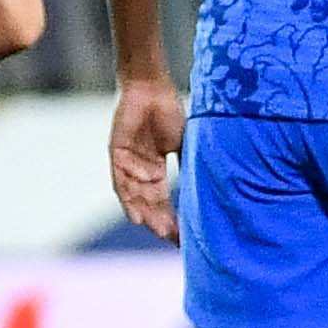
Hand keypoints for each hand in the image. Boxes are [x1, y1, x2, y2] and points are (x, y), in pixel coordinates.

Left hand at [108, 78, 187, 241]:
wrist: (149, 87)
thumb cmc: (168, 111)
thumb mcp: (184, 143)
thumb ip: (190, 164)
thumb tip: (211, 184)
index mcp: (155, 170)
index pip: (164, 200)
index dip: (174, 218)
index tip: (186, 236)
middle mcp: (139, 172)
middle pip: (149, 203)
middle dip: (162, 222)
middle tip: (175, 240)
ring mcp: (126, 165)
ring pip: (135, 197)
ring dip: (146, 216)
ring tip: (160, 233)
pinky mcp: (116, 155)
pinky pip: (121, 182)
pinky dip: (129, 199)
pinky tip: (137, 215)